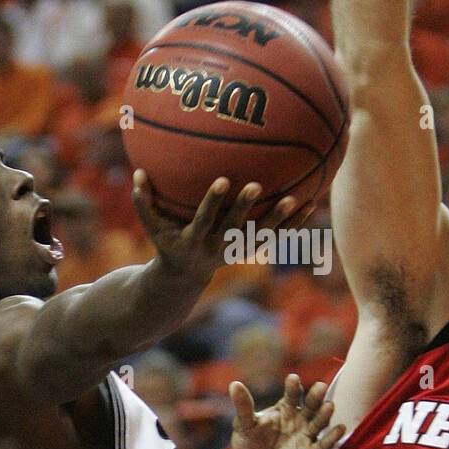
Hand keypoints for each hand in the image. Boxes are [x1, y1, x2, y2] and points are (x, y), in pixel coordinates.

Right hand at [132, 171, 295, 285]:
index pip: (204, 219)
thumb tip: (137, 172)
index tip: (222, 180)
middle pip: (234, 228)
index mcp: (194, 239)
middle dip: (245, 208)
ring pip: (262, 236)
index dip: (213, 202)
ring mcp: (236, 251)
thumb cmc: (166, 242)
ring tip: (296, 199)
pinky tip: (312, 204)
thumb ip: (143, 202)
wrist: (185, 277)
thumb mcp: (151, 226)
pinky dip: (293, 224)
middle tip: (256, 185)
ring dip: (280, 220)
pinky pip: (276, 237)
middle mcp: (217, 247)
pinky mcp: (250, 250)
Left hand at [229, 373, 344, 448]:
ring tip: (329, 406)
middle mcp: (300, 419)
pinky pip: (323, 444)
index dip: (293, 386)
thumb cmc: (249, 443)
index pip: (292, 394)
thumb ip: (244, 406)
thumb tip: (234, 384)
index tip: (293, 379)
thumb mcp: (243, 425)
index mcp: (286, 408)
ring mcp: (307, 436)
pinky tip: (340, 429)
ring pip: (319, 422)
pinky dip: (332, 437)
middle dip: (316, 396)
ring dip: (325, 414)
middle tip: (320, 387)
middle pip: (311, 404)